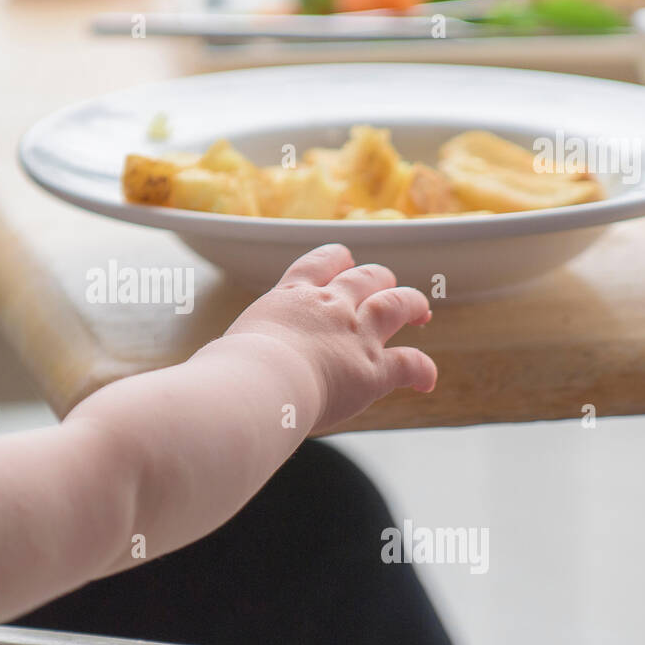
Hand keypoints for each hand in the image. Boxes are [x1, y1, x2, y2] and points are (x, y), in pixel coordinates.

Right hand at [221, 244, 436, 430]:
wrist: (256, 383)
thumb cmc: (230, 370)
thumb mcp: (227, 346)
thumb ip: (235, 352)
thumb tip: (216, 372)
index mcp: (291, 297)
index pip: (320, 263)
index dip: (337, 260)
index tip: (344, 262)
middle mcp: (329, 306)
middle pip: (366, 277)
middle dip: (379, 279)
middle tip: (385, 285)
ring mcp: (356, 335)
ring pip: (397, 304)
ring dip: (412, 304)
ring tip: (421, 311)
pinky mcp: (373, 370)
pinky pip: (410, 364)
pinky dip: (423, 371)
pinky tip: (427, 381)